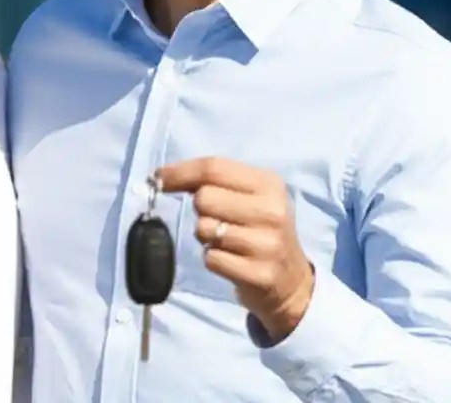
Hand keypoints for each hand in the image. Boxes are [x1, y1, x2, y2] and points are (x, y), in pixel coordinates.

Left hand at [158, 157, 312, 341]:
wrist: (291, 282)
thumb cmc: (261, 230)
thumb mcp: (250, 197)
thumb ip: (215, 182)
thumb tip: (162, 176)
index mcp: (269, 184)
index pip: (213, 168)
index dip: (180, 172)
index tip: (158, 177)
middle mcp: (272, 211)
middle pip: (204, 198)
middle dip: (199, 209)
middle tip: (217, 219)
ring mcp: (266, 244)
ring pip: (204, 229)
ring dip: (206, 236)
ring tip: (227, 241)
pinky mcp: (258, 274)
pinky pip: (210, 258)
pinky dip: (212, 259)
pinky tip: (231, 260)